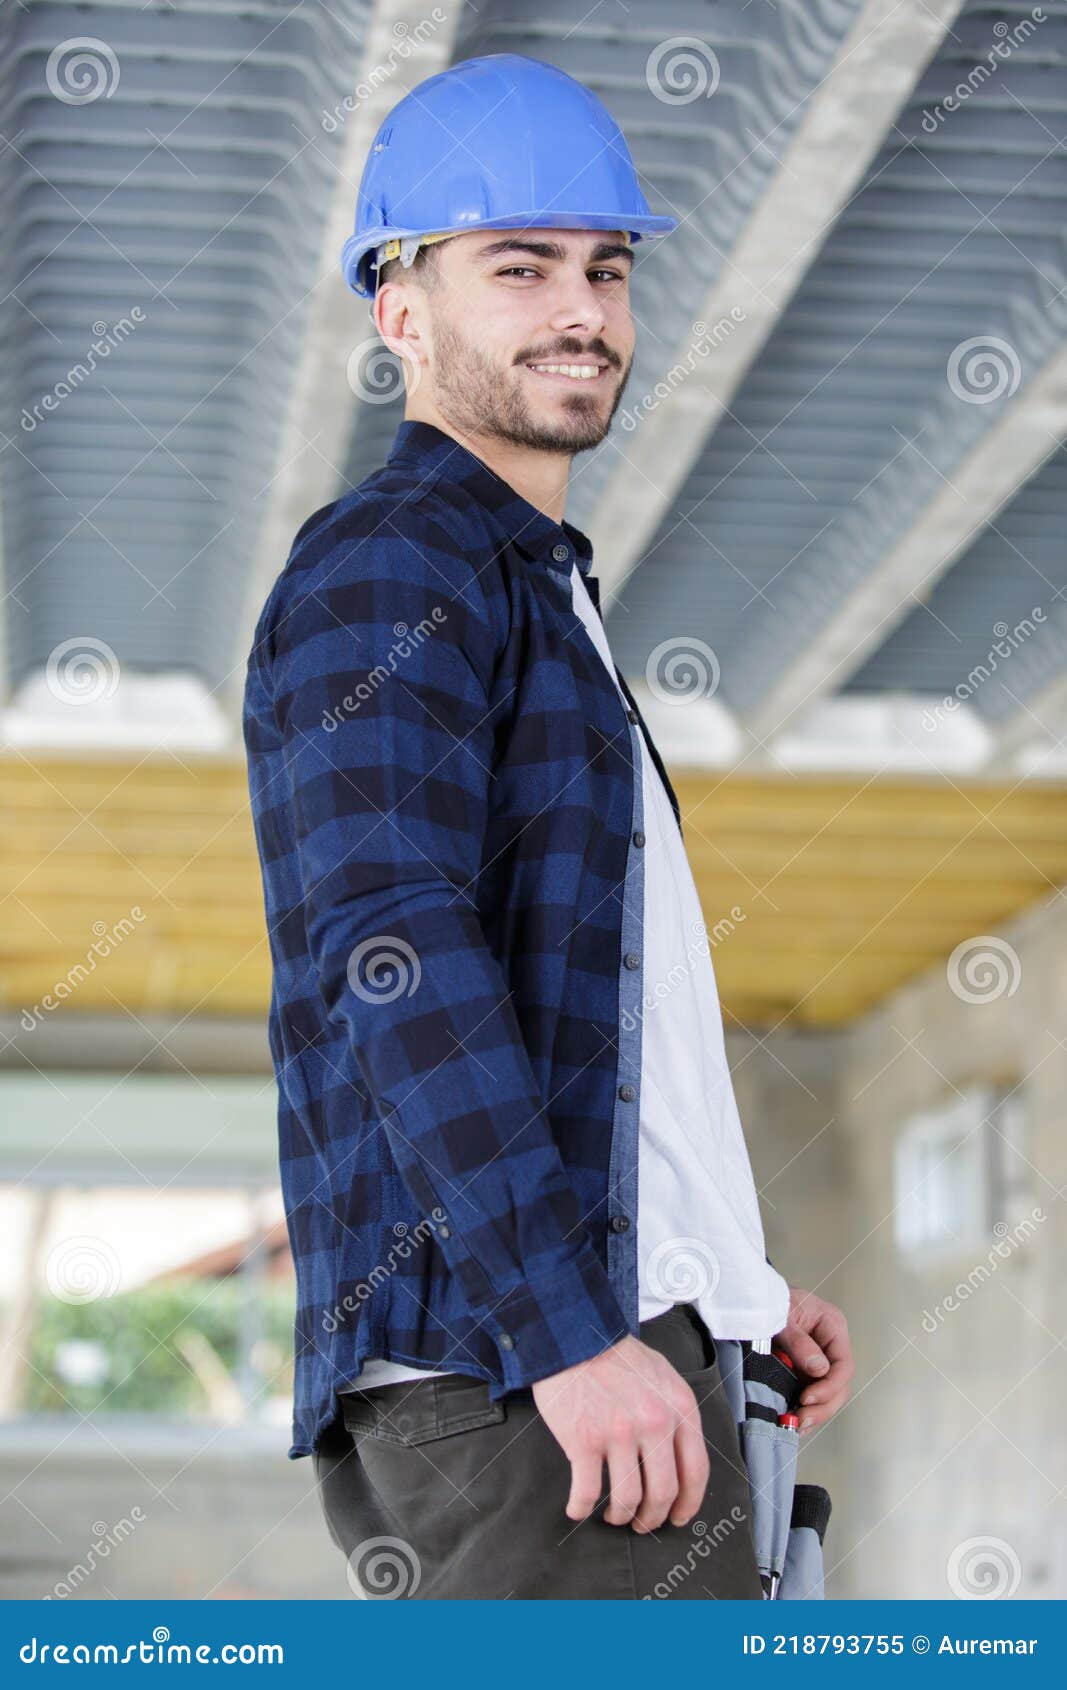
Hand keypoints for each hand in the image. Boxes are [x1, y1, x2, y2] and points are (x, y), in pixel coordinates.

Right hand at [531, 1335, 708, 1531]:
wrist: (574, 1334)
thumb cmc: (616, 1354)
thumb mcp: (663, 1374)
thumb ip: (676, 1412)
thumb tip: (680, 1455)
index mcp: (679, 1408)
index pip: (696, 1471)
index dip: (688, 1503)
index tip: (678, 1516)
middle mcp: (654, 1423)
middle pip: (663, 1493)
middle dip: (652, 1517)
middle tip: (642, 1523)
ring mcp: (619, 1433)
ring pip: (627, 1499)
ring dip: (620, 1516)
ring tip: (613, 1516)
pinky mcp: (584, 1441)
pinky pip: (586, 1492)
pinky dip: (581, 1508)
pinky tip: (578, 1509)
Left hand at [772, 1287, 852, 1434]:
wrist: (751, 1298)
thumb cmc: (768, 1298)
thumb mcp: (781, 1315)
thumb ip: (799, 1341)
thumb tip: (819, 1369)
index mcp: (832, 1326)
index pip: (843, 1365)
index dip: (829, 1386)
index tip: (807, 1399)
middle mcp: (830, 1345)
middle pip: (840, 1385)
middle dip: (823, 1406)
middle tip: (801, 1419)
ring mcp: (818, 1359)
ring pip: (828, 1394)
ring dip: (815, 1412)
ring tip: (796, 1424)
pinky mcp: (804, 1370)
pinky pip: (811, 1393)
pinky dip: (804, 1409)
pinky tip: (793, 1420)